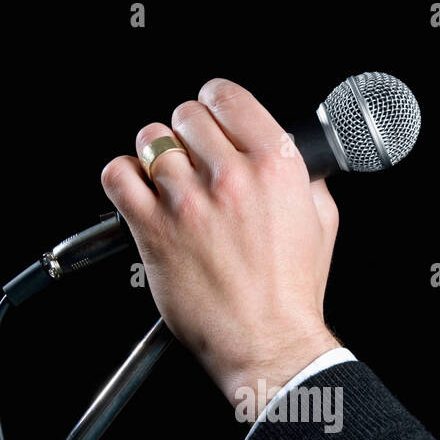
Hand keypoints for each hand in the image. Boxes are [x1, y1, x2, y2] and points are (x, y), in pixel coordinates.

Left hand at [101, 78, 339, 416]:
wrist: (267, 343)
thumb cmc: (292, 295)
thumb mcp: (321, 223)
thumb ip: (305, 181)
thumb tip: (290, 158)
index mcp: (275, 165)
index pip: (227, 97)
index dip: (213, 104)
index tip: (209, 116)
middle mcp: (230, 176)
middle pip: (186, 116)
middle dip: (187, 134)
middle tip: (192, 160)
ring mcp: (188, 202)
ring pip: (151, 141)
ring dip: (156, 157)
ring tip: (166, 180)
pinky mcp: (153, 230)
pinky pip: (118, 176)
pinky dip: (123, 178)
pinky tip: (138, 193)